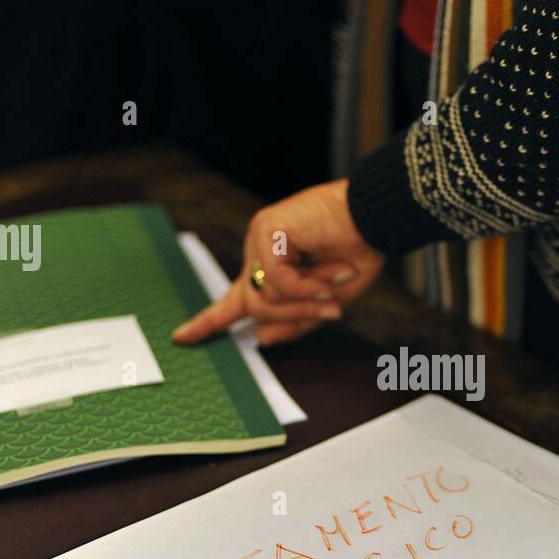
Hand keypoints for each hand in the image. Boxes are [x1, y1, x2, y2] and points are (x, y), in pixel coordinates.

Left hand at [171, 179, 384, 345]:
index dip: (209, 321)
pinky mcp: (267, 229)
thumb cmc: (357, 252)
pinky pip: (277, 279)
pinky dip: (307, 284)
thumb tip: (261, 338)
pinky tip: (330, 272)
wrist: (376, 220)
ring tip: (335, 284)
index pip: (234, 300)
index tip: (183, 337)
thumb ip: (296, 322)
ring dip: (305, 300)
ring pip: (264, 297)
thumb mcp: (327, 302)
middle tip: (332, 311)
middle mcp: (259, 253)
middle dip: (293, 316)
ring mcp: (260, 239)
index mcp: (271, 269)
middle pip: (254, 306)